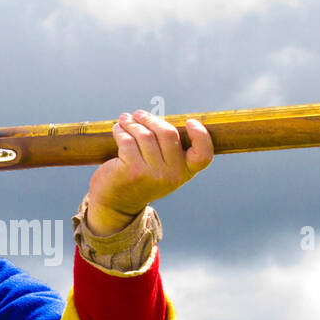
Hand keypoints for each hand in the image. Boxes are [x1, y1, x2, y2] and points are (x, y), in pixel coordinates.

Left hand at [85, 111, 212, 235]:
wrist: (116, 205)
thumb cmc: (140, 179)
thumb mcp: (161, 169)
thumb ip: (168, 149)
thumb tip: (158, 118)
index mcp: (185, 173)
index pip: (203, 155)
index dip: (201, 135)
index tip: (190, 122)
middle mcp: (172, 175)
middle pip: (168, 133)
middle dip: (150, 119)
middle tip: (138, 114)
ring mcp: (153, 174)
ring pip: (145, 134)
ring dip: (132, 123)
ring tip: (125, 119)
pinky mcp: (133, 170)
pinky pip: (128, 140)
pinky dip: (121, 131)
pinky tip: (118, 129)